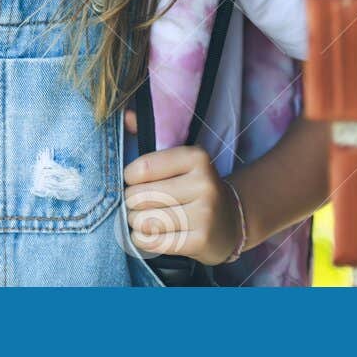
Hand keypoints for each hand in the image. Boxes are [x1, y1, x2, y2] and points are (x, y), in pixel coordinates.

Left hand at [121, 109, 243, 265]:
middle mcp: (203, 184)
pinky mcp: (202, 241)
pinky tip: (150, 234)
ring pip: (145, 221)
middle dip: (131, 203)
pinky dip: (143, 240)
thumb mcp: (179, 160)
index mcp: (196, 158)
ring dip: (136, 223)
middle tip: (138, 204)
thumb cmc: (194, 187)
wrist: (230, 221)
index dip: (129, 178)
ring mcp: (205, 214)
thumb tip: (125, 114)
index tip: (135, 181)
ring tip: (144, 219)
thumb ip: (149, 135)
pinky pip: (154, 242)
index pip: (142, 168)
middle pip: (140, 197)